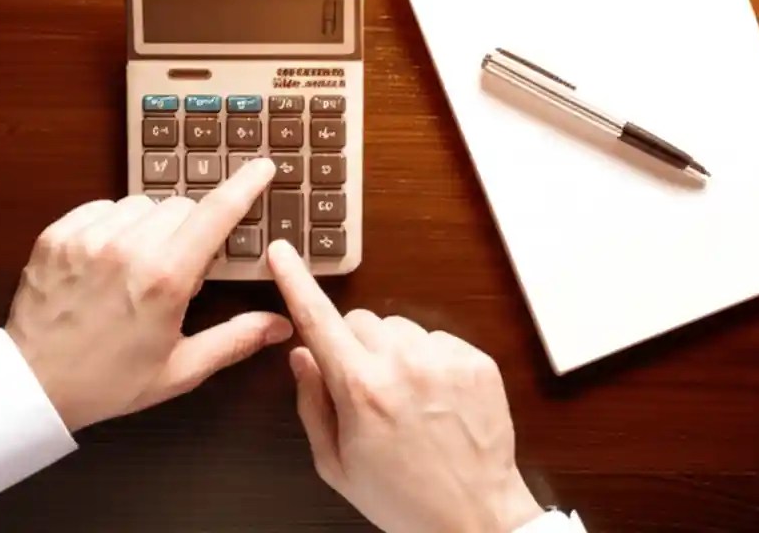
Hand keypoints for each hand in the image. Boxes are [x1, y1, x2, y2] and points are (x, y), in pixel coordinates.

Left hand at [6, 159, 291, 431]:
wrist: (34, 386)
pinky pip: (101, 207)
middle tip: (178, 269)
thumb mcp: (180, 369)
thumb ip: (234, 340)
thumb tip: (280, 325)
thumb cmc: (109, 382)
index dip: (244, 185)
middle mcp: (128, 247)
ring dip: (150, 226)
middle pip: (180, 206)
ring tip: (137, 267)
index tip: (261, 167)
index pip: (216, 213)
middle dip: (190, 229)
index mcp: (165, 279)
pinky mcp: (58, 234)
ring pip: (141, 204)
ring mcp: (89, 237)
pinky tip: (108, 258)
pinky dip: (112, 224)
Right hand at [268, 240, 542, 532]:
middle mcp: (402, 364)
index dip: (295, 281)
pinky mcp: (476, 361)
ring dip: (394, 353)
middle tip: (364, 388)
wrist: (475, 518)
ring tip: (407, 401)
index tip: (283, 252)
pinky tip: (435, 401)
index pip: (317, 319)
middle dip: (353, 345)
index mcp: (360, 389)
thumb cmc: (402, 498)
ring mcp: (444, 359)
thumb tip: (301, 355)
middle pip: (360, 320)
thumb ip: (311, 403)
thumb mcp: (335, 464)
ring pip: (399, 328)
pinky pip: (437, 340)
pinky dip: (430, 361)